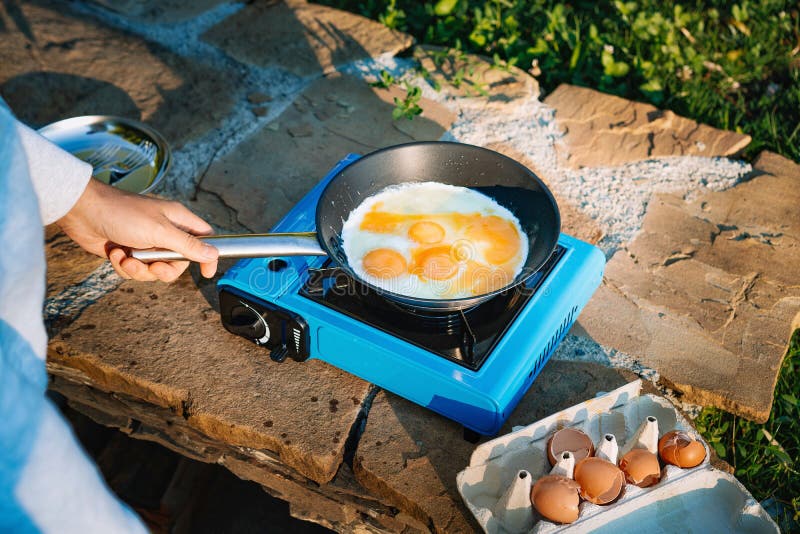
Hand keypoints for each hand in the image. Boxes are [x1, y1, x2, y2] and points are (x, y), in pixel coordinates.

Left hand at [57, 179, 218, 281]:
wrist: (82, 212)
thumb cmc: (122, 213)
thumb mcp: (160, 231)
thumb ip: (188, 245)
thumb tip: (213, 254)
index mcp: (177, 220)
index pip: (204, 239)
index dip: (208, 256)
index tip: (206, 273)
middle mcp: (164, 232)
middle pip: (179, 263)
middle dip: (164, 270)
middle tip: (153, 265)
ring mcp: (146, 243)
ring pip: (155, 270)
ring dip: (140, 269)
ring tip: (127, 258)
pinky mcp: (128, 252)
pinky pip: (135, 270)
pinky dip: (125, 266)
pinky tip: (115, 253)